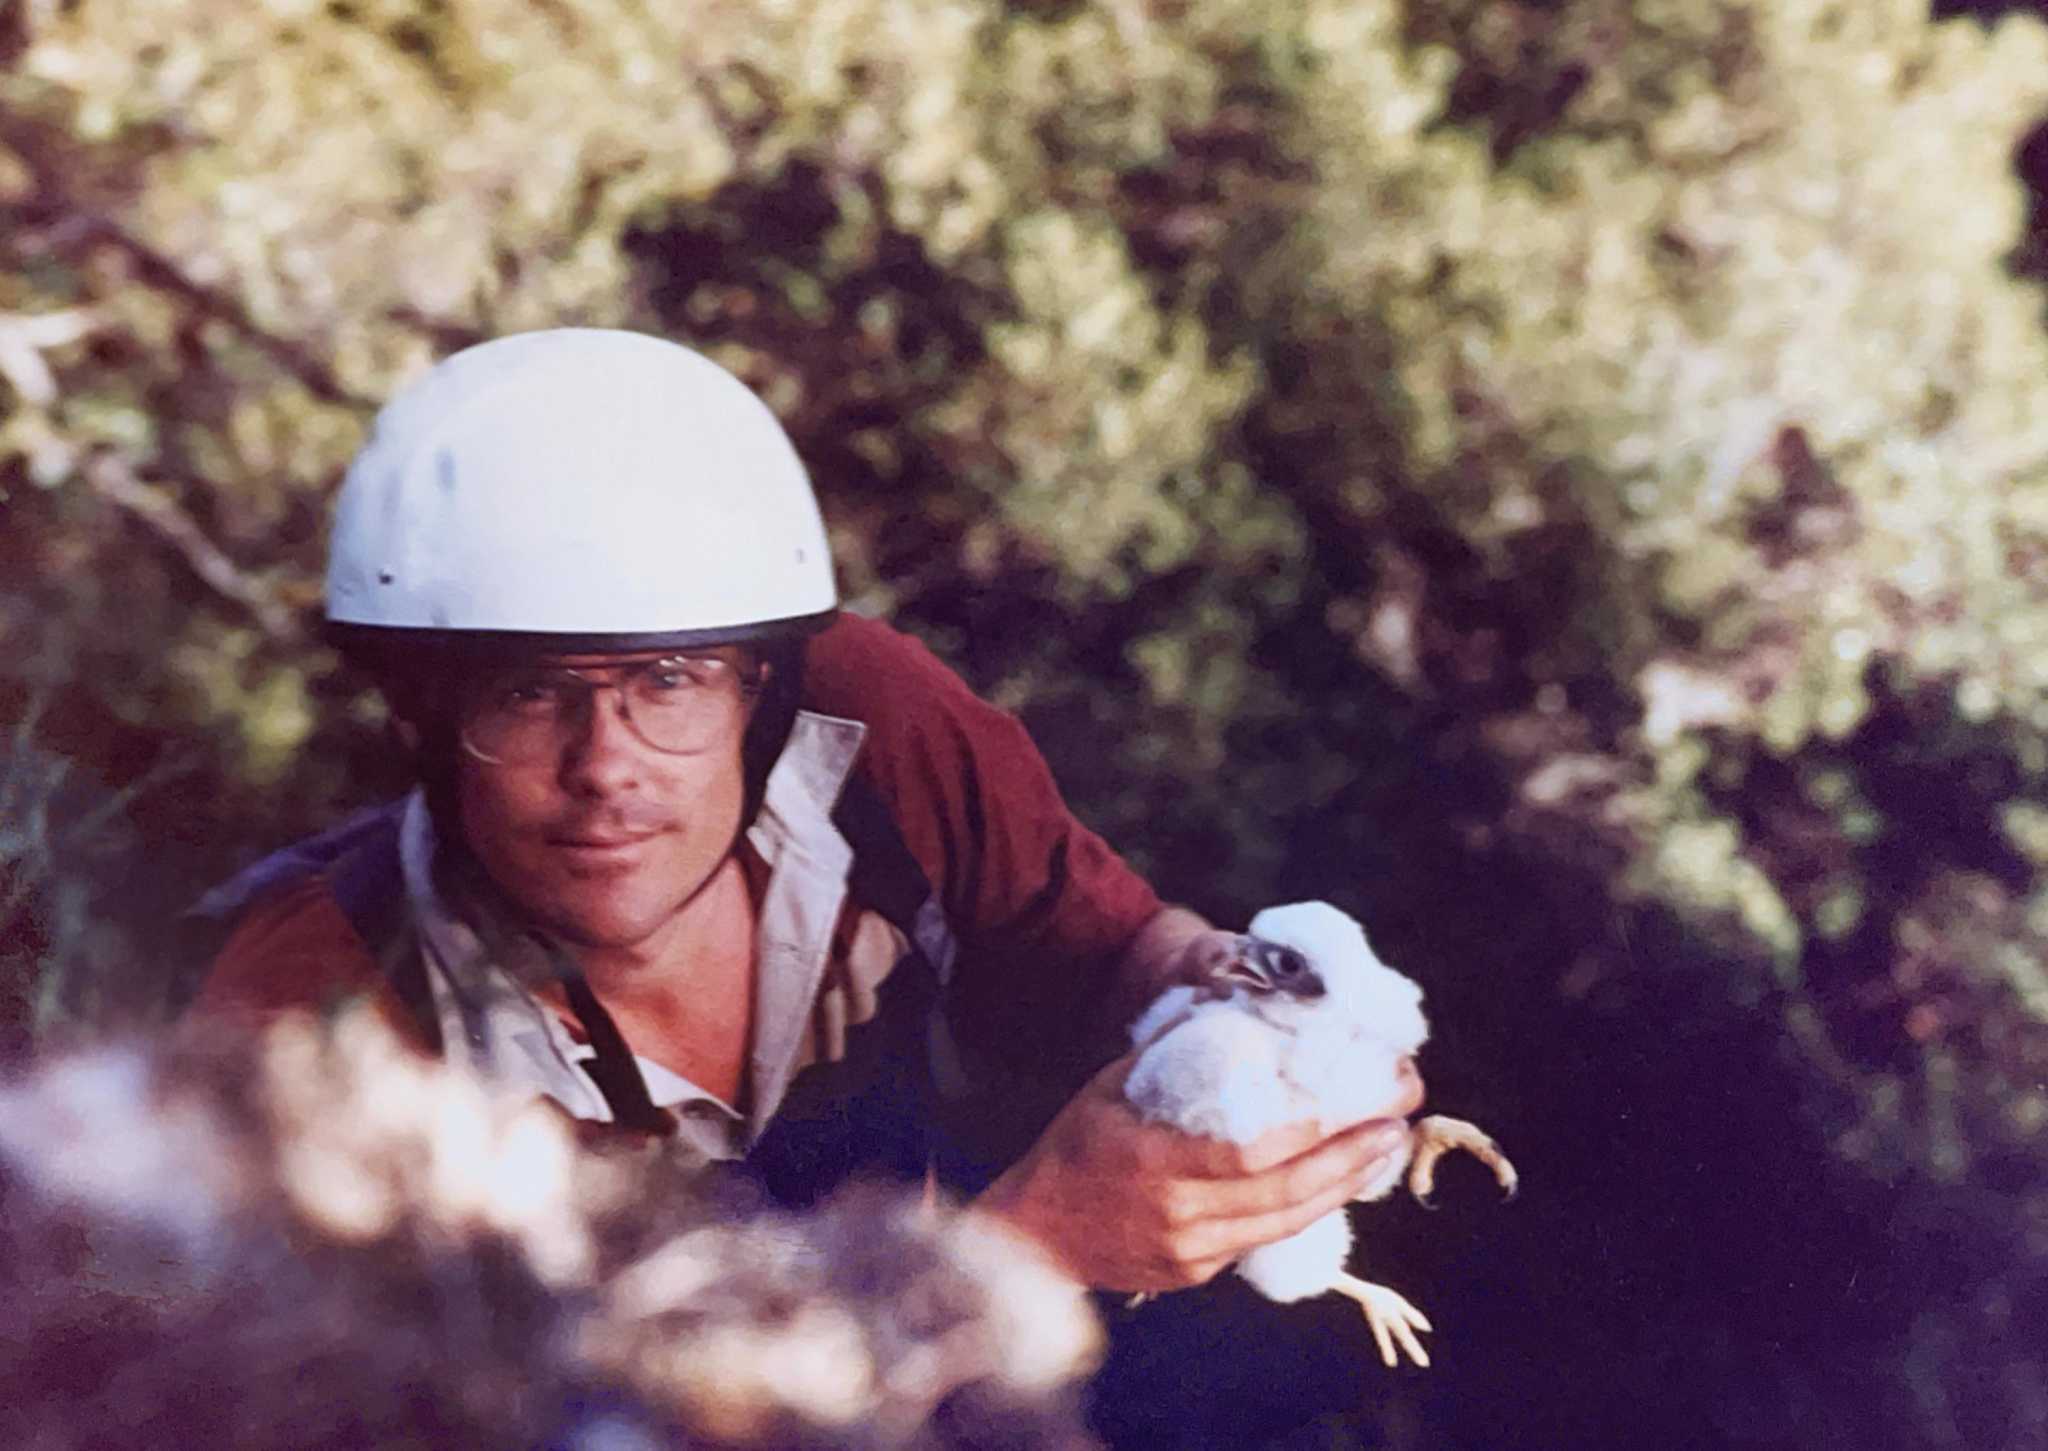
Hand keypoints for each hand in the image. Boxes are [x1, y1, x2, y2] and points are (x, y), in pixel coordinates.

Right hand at [973, 1052, 1422, 1293]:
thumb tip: (1235, 1016)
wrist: (1033, 1235)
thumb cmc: (1073, 1146)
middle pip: (1287, 1191)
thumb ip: (1172, 1059)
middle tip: (1398, 1117)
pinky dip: (1306, 1206)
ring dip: (1344, 1183)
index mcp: (1155, 1161)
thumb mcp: (1110, 1088)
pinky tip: (1337, 1180)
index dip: (1313, 1132)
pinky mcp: (1197, 1272)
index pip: (1251, 1153)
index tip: (1358, 1101)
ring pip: (1287, 1220)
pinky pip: (1264, 1237)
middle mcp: (1180, 1214)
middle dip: (1352, 1155)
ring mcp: (1191, 1251)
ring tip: (1385, 1146)